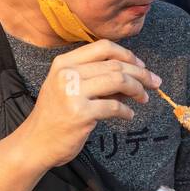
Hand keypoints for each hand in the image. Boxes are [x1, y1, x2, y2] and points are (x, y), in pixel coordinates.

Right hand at [20, 40, 161, 167]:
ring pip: (118, 80)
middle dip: (140, 73)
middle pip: (115, 64)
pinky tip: (128, 115)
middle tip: (155, 82)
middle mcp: (67, 73)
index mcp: (64, 63)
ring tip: (145, 97)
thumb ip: (95, 78)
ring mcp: (73, 93)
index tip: (141, 66)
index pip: (103, 47)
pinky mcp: (81, 114)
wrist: (35, 143)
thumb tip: (133, 76)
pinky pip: (114, 107)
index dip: (127, 54)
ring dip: (137, 89)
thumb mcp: (68, 88)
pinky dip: (126, 111)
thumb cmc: (55, 115)